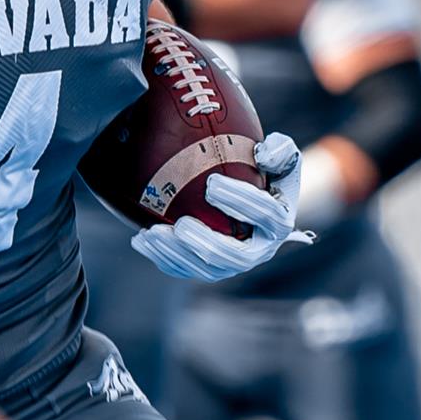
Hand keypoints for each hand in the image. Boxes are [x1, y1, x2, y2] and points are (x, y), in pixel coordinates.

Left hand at [127, 131, 311, 281]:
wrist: (251, 202)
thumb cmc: (263, 174)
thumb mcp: (279, 158)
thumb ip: (279, 150)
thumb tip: (263, 152)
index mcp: (279, 224)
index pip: (265, 215)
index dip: (240, 201)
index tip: (212, 182)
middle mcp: (258, 250)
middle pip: (234, 256)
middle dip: (205, 242)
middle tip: (181, 224)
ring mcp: (232, 264)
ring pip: (205, 268)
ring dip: (176, 253)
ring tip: (151, 233)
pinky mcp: (208, 268)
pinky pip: (184, 269)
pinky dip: (162, 257)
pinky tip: (141, 240)